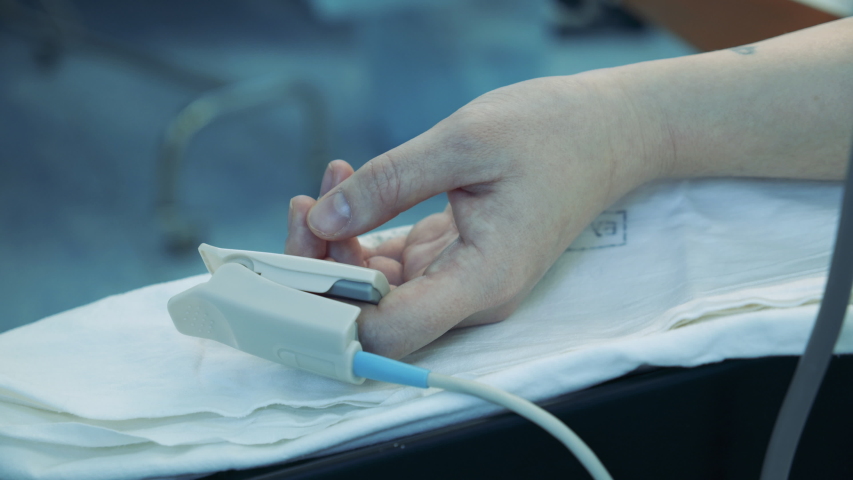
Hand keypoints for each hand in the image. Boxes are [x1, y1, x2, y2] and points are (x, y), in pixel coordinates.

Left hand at [287, 75, 667, 358]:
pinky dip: (360, 236)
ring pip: (375, 293)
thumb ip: (389, 183)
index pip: (389, 333)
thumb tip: (322, 219)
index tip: (294, 265)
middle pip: (372, 318)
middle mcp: (469, 296)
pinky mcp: (451, 261)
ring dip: (336, 247)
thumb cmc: (550, 133)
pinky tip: (348, 189)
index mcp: (483, 280)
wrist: (603, 134)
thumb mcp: (464, 141)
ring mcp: (459, 282)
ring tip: (329, 182)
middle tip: (305, 206)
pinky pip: (388, 266)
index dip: (331, 311)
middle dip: (323, 271)